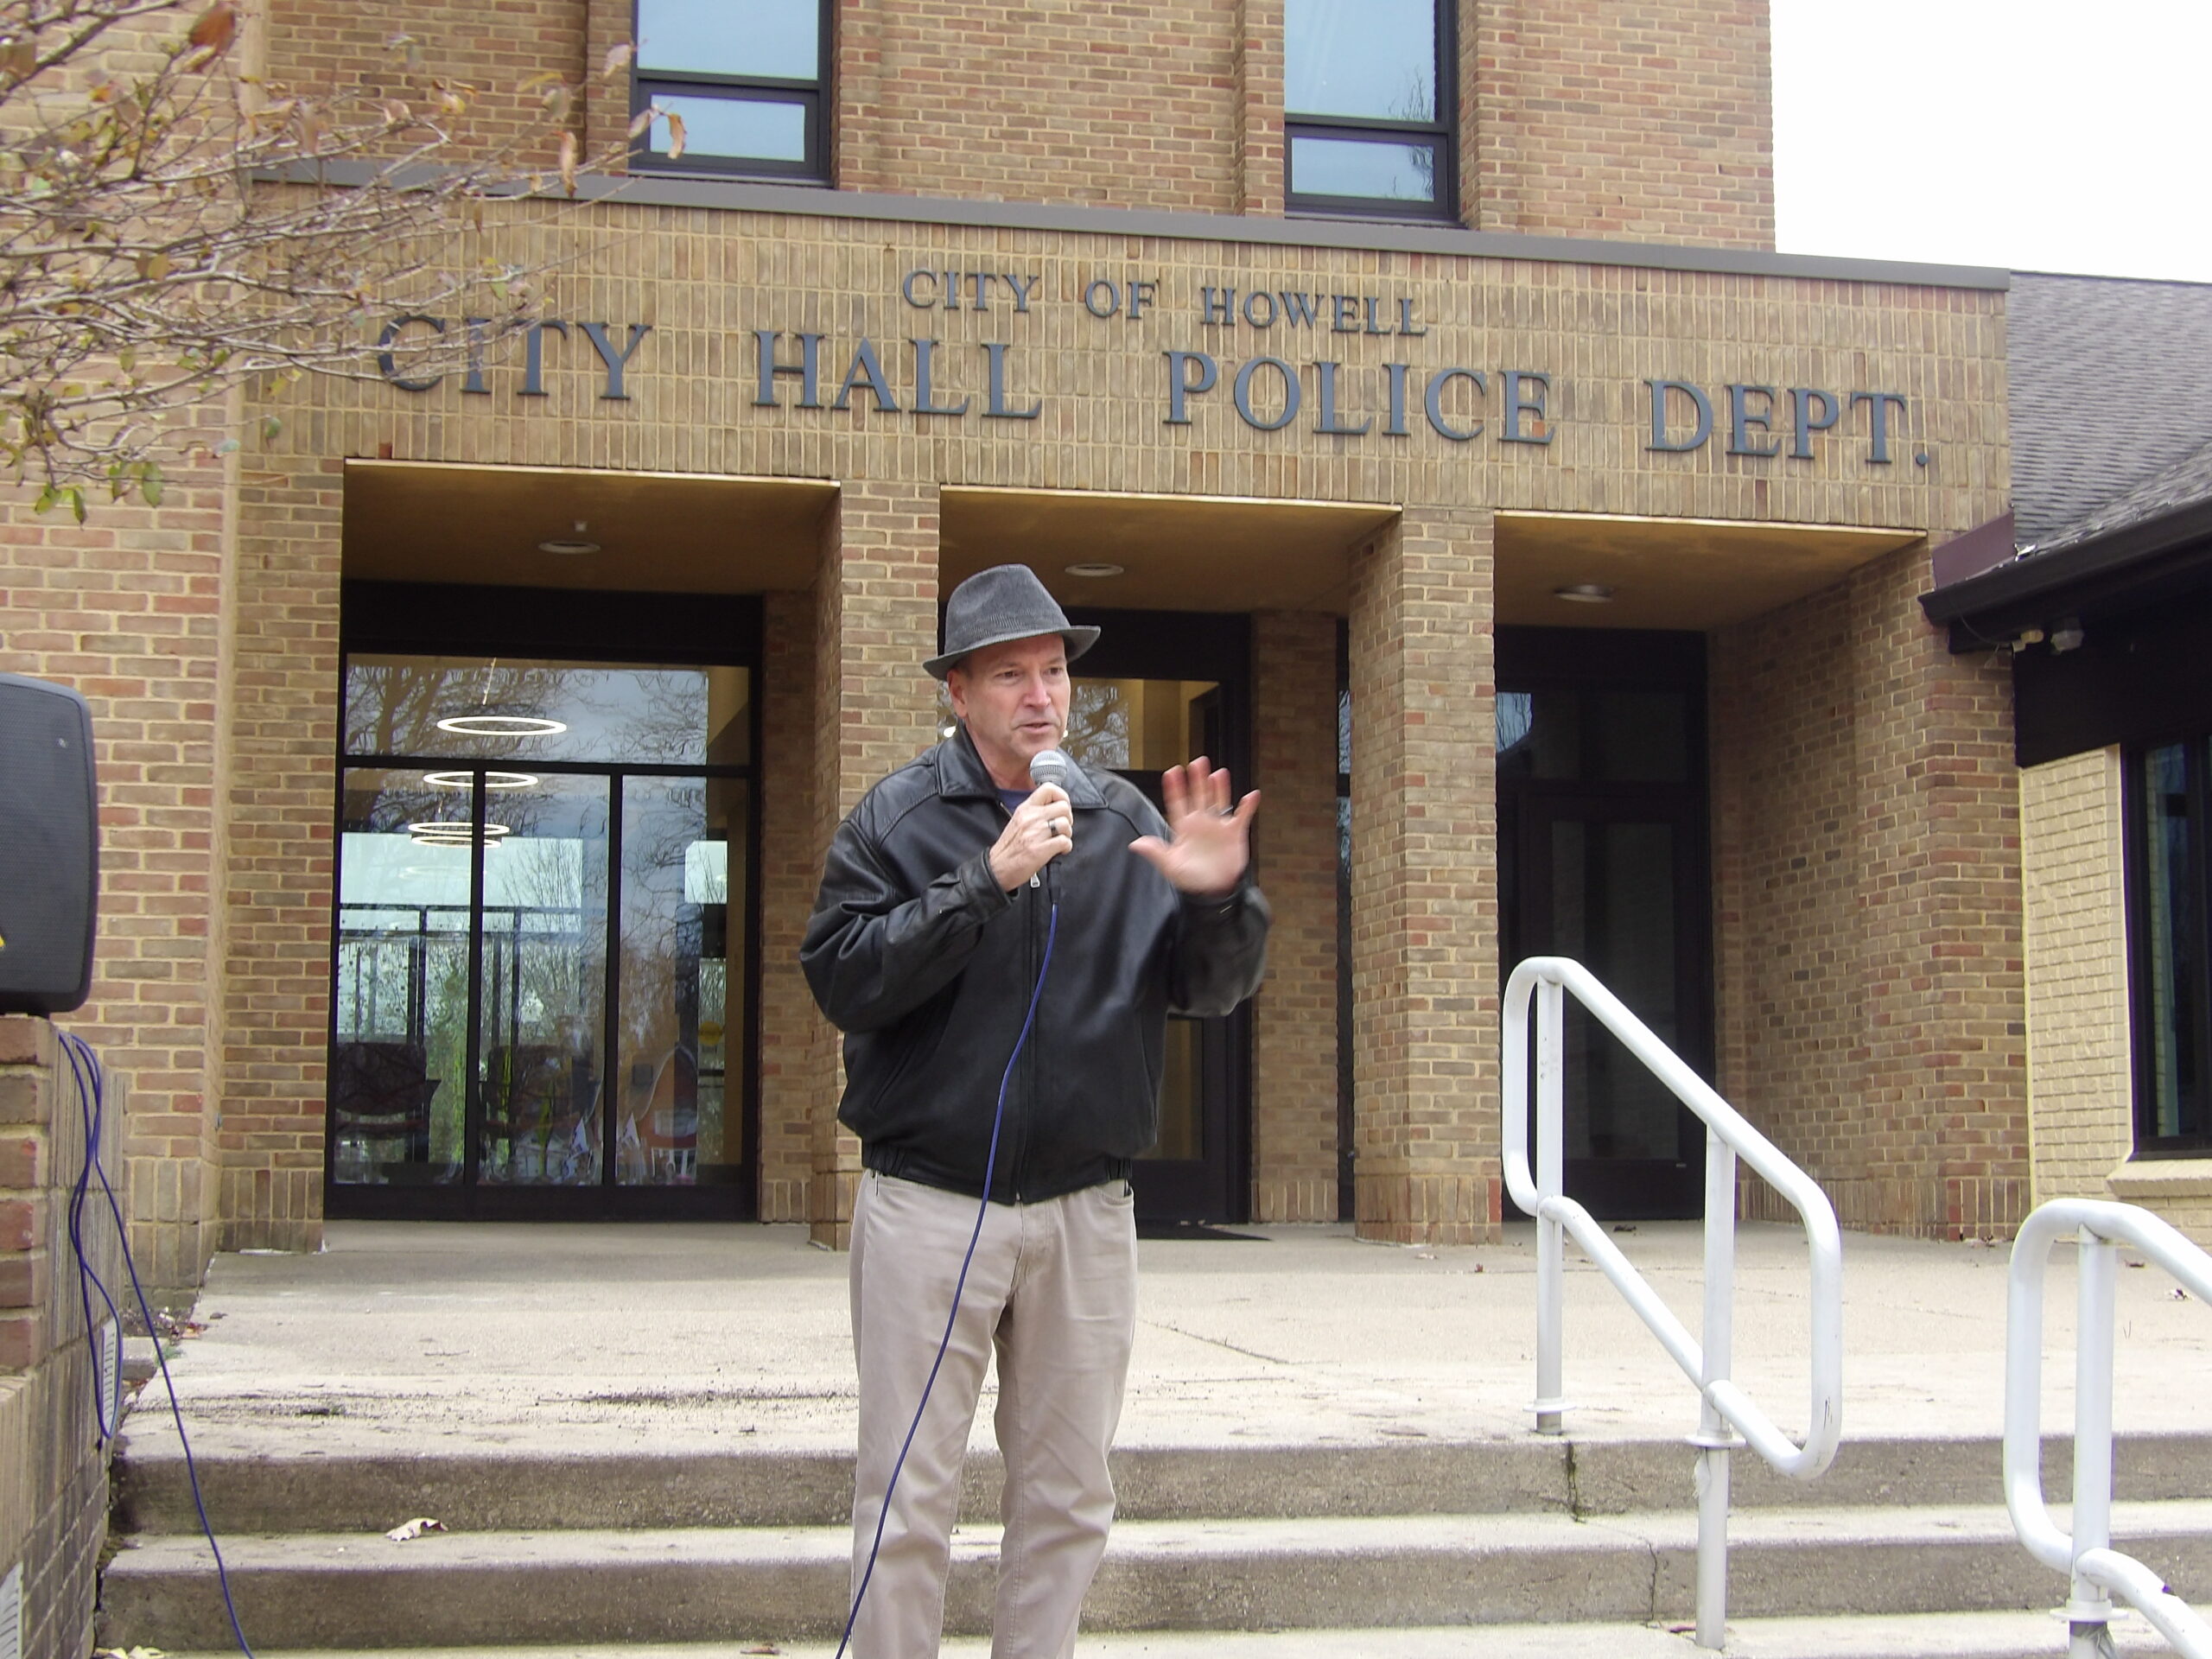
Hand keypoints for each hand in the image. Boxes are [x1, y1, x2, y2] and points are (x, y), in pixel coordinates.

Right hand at [988, 783, 1072, 890]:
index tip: (1062, 808)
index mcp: (1026, 808)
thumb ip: (1035, 811)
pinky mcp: (1041, 849)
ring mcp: (1036, 833)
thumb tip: (1055, 807)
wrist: (998, 866)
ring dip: (1067, 834)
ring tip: (1058, 840)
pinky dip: (1066, 847)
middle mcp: (1031, 817)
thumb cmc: (1009, 846)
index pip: (1049, 788)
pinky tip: (1058, 850)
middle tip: (1061, 828)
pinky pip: (1065, 842)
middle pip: (1064, 807)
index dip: (1062, 796)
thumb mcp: (1018, 820)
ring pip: (1066, 824)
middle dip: (1068, 819)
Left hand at [1129, 756, 1257, 896]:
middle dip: (1197, 780)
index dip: (1175, 788)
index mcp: (1184, 828)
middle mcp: (1201, 823)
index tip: (1172, 772)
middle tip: (1197, 762)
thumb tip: (1135, 844)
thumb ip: (1155, 852)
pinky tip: (1252, 795)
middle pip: (1199, 796)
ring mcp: (1218, 826)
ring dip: (1219, 787)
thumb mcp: (1171, 866)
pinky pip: (1242, 816)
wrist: (1214, 891)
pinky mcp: (1234, 833)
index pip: (1178, 804)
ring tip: (1218, 772)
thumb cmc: (1191, 879)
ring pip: (1218, 800)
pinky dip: (1248, 806)